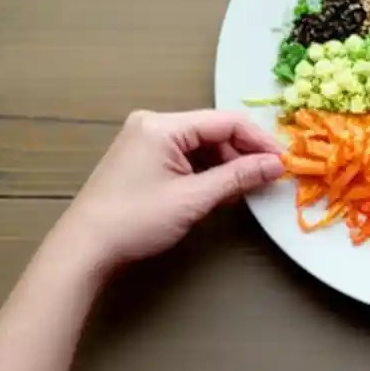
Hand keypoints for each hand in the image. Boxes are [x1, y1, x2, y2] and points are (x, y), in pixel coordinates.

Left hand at [51, 110, 283, 273]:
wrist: (85, 248)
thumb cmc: (135, 221)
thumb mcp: (193, 199)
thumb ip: (237, 177)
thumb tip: (275, 166)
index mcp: (162, 125)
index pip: (225, 122)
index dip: (258, 140)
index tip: (283, 161)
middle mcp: (153, 124)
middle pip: (213, 131)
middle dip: (243, 153)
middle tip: (270, 177)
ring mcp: (145, 140)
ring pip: (201, 145)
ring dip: (226, 164)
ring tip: (249, 187)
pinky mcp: (142, 159)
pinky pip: (185, 156)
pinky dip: (206, 171)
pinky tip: (222, 189)